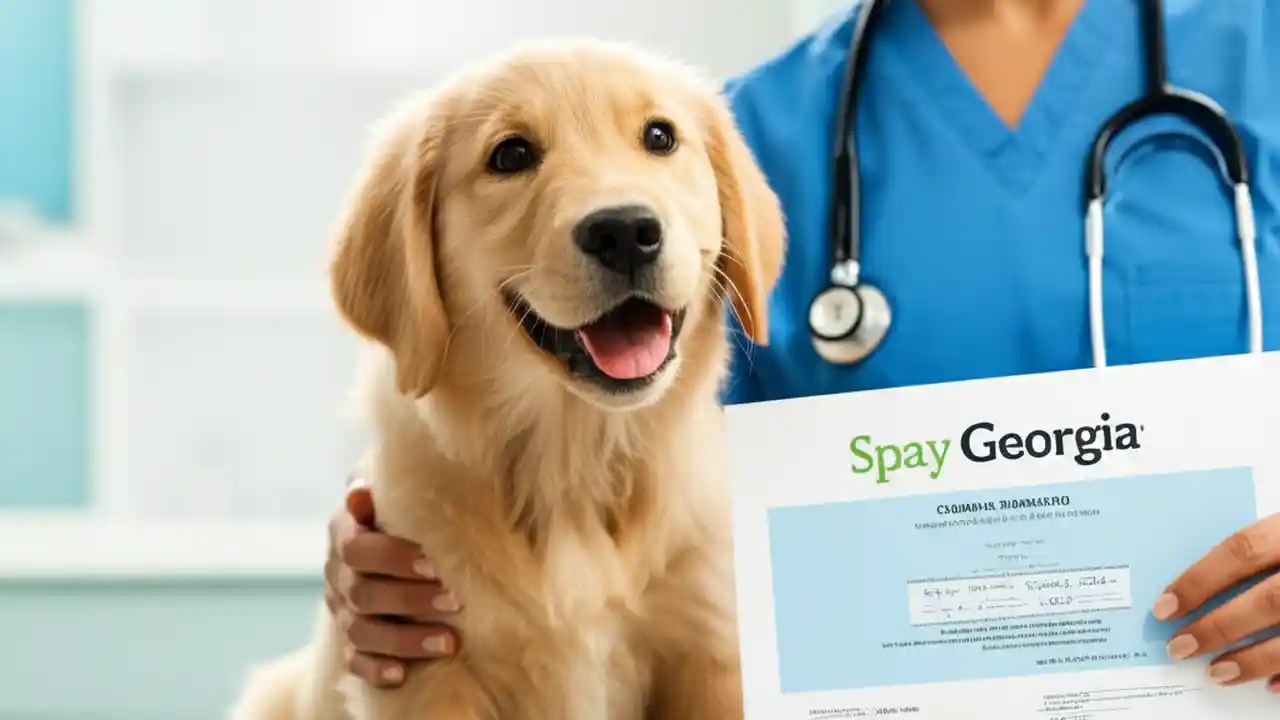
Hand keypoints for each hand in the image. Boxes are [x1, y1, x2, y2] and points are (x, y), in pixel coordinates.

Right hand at [325, 478, 460, 687]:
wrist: (392, 546)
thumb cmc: (409, 513)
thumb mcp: (402, 494)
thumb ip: (393, 487)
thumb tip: (363, 486)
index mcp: (345, 532)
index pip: (357, 548)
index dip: (393, 558)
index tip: (434, 564)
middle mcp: (338, 573)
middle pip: (362, 593)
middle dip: (410, 599)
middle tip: (455, 601)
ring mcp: (342, 610)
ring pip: (361, 632)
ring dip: (404, 640)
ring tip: (449, 643)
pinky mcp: (351, 642)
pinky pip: (356, 662)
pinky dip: (377, 669)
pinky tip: (403, 674)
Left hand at [1154, 513, 1279, 694]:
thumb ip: (1259, 554)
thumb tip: (1196, 592)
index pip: (1242, 550)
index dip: (1200, 579)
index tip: (1164, 607)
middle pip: (1270, 599)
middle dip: (1220, 627)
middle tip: (1180, 647)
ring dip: (1256, 659)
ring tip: (1217, 672)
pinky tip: (1269, 685)